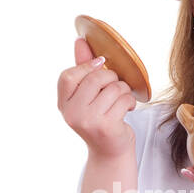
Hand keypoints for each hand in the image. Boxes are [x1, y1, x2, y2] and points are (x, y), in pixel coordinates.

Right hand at [57, 36, 136, 159]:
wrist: (109, 152)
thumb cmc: (99, 119)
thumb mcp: (87, 96)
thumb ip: (83, 68)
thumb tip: (80, 40)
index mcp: (63, 105)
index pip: (68, 76)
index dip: (86, 67)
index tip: (100, 65)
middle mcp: (72, 114)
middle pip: (94, 78)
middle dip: (111, 77)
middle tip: (115, 85)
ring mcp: (88, 121)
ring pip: (113, 88)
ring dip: (123, 90)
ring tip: (122, 99)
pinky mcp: (106, 127)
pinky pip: (124, 100)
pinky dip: (130, 101)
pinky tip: (127, 109)